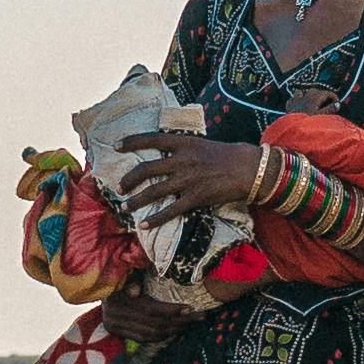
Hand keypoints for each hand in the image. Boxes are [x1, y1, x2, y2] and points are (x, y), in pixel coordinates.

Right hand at [93, 286, 198, 351]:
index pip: (149, 310)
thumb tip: (135, 290)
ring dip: (173, 330)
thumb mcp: (123, 274)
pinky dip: (162, 336)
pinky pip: (144, 339)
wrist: (93, 285)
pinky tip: (175, 330)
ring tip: (190, 323)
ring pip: (151, 334)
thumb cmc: (116, 276)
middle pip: (154, 324)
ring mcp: (116, 327)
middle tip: (198, 316)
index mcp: (117, 302)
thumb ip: (130, 280)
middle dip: (178, 321)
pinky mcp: (118, 333)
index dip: (171, 310)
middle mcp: (115, 318)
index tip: (190, 308)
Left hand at [115, 127, 260, 219]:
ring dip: (136, 201)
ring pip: (154, 191)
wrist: (248, 168)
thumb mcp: (201, 144)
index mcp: (183, 143)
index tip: (116, 146)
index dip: (131, 142)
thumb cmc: (225, 155)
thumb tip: (163, 153)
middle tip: (120, 187)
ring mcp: (188, 180)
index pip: (151, 139)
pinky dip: (155, 219)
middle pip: (146, 169)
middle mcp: (182, 160)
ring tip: (124, 207)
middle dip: (129, 179)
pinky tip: (143, 225)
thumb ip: (181, 148)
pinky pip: (170, 210)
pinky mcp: (196, 197)